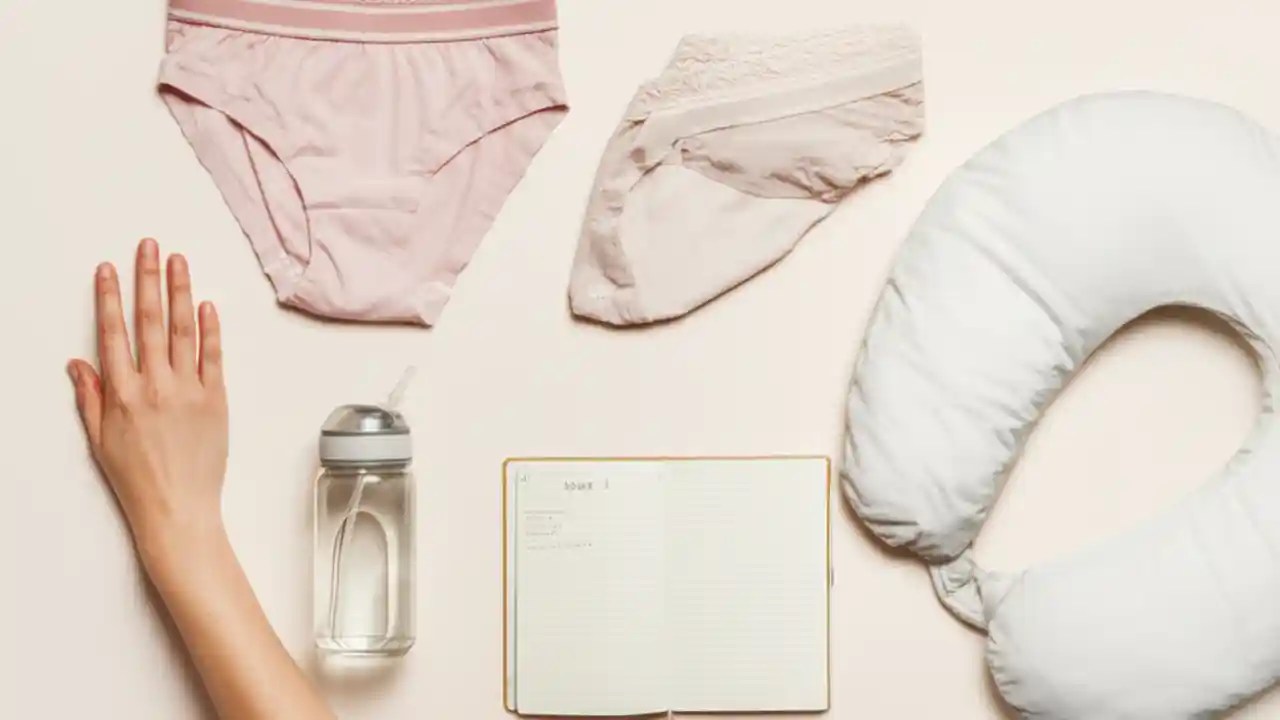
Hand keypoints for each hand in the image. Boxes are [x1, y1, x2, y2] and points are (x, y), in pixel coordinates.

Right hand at [68, 238, 227, 563]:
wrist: (177, 507)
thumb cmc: (137, 478)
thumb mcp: (100, 438)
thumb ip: (91, 397)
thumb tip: (79, 363)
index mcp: (122, 393)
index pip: (113, 332)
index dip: (110, 297)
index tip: (109, 269)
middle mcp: (154, 385)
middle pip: (151, 321)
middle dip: (148, 279)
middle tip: (149, 247)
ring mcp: (188, 391)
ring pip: (184, 330)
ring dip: (181, 291)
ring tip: (179, 262)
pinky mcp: (216, 400)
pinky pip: (213, 357)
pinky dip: (211, 329)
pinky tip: (208, 304)